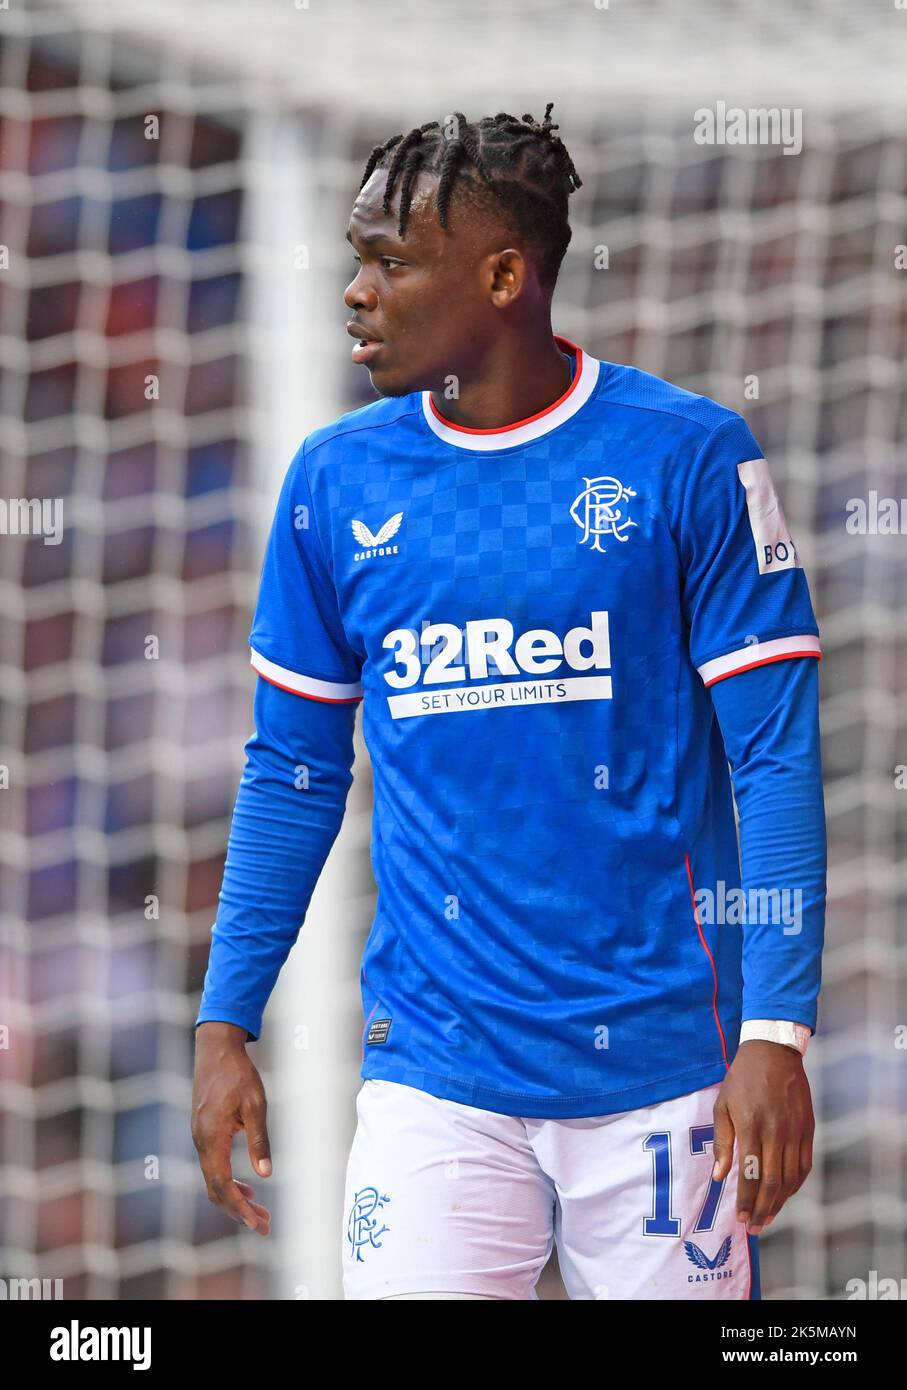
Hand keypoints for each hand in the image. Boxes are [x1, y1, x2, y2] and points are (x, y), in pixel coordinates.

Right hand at [191, 1021, 271, 1235]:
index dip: (238, 1208)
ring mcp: (200, 1138)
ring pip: (213, 1179)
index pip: (221, 1185)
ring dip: (234, 1199)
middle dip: (238, 1211)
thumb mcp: (255, 1105)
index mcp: (212, 1137)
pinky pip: (213, 1166)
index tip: (257, 1224)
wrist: (216, 1048)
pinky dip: (229, 1182)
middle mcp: (201, 1142)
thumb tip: (265, 1174)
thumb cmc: (238, 1073)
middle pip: (215, 1189)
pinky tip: (247, 1188)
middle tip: (264, 1225)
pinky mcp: (204, 1132)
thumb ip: (259, 1140)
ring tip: (259, 1211)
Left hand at [712, 1039, 813, 1235]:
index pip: (751, 1174)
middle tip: (754, 1227)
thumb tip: (720, 1176)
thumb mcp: (722, 1105)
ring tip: (768, 1217)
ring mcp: (795, 1131)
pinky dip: (795, 1184)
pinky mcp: (808, 1129)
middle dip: (763, 1209)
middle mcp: (776, 1131)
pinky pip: (804, 1165)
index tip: (741, 1218)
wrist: (773, 1052)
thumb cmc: (742, 1078)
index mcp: (751, 1125)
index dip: (747, 1200)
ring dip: (780, 1202)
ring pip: (791, 1178)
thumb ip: (723, 1141)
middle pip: (773, 1182)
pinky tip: (785, 1194)